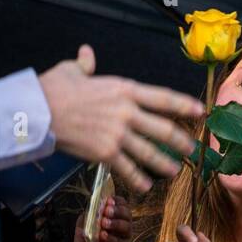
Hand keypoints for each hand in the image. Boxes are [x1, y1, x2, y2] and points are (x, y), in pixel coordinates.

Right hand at [38, 45, 202, 193]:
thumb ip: (86, 64)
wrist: (40, 110)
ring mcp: (118, 134)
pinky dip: (138, 179)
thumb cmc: (54, 88)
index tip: (201, 111)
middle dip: (181, 140)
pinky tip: (146, 186)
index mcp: (124, 89)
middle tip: (192, 148)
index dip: (184, 105)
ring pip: (150, 152)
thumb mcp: (73, 70)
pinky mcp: (106, 153)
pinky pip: (128, 169)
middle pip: (163, 129)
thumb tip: (87, 55)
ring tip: (175, 171)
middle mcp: (126, 112)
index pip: (163, 97)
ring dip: (165, 164)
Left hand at [74, 196, 131, 241]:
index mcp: (115, 213)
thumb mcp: (84, 220)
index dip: (116, 201)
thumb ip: (90, 212)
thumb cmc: (86, 234)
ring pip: (126, 226)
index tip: (108, 200)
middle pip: (127, 213)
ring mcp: (124, 236)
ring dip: (115, 223)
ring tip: (103, 223)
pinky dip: (111, 237)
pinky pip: (120, 241)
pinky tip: (102, 235)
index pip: (122, 203)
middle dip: (117, 210)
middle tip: (106, 210)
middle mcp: (123, 222)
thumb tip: (95, 205)